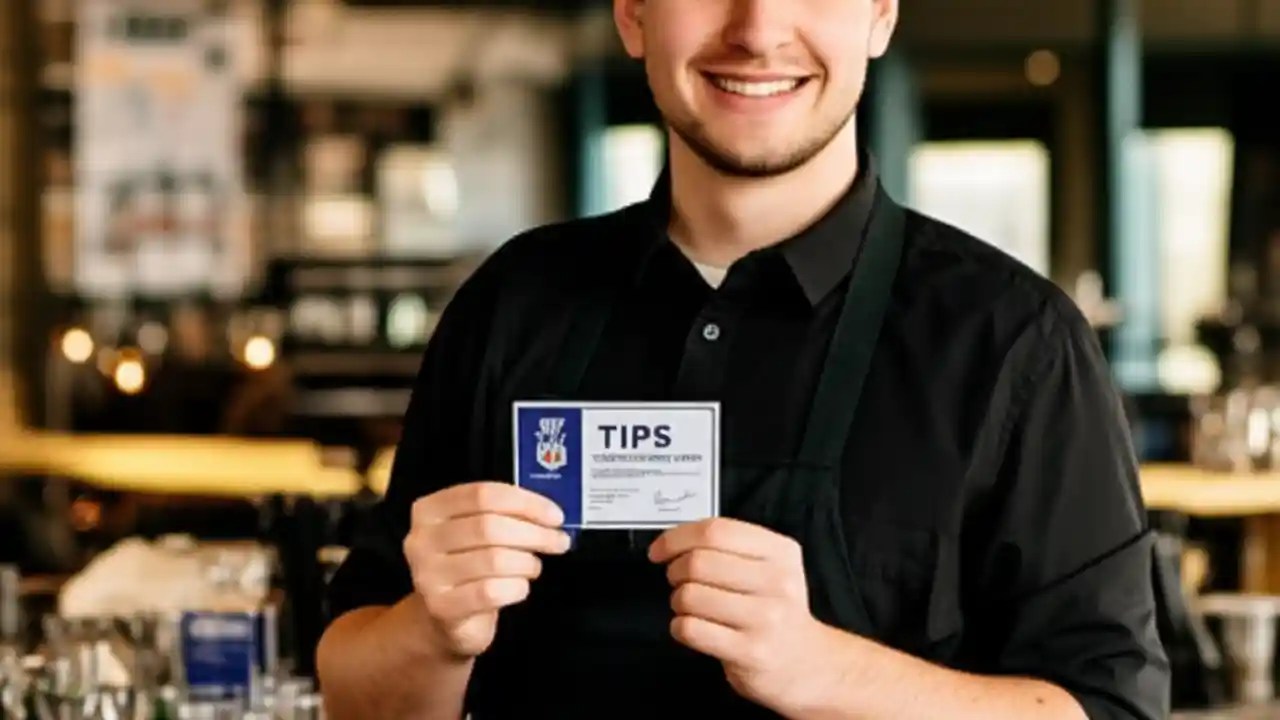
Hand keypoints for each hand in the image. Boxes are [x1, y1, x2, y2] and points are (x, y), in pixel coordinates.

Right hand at [403, 481, 570, 658]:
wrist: (444, 618)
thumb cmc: (468, 566)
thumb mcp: (476, 531)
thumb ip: (504, 515)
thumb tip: (549, 514)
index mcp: (429, 510)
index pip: (482, 494)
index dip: (526, 503)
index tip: (555, 516)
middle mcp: (421, 540)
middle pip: (489, 526)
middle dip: (534, 533)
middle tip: (559, 542)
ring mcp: (428, 575)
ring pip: (494, 560)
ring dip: (527, 562)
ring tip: (533, 566)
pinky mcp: (441, 607)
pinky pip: (491, 592)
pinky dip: (516, 588)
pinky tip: (520, 587)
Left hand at [649, 518, 844, 715]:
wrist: (806, 664)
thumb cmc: (774, 610)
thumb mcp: (769, 567)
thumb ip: (729, 547)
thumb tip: (673, 540)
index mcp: (780, 551)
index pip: (716, 531)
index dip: (677, 538)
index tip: (659, 551)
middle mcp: (777, 582)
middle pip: (699, 562)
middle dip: (675, 571)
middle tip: (678, 581)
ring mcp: (766, 618)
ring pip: (690, 596)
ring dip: (678, 601)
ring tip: (691, 608)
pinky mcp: (751, 652)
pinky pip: (691, 629)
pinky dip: (680, 627)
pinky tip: (693, 628)